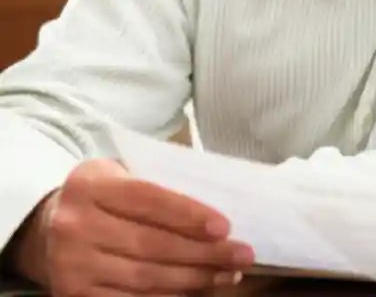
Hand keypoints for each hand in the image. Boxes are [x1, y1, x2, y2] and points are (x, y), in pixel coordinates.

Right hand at [14, 159, 254, 295]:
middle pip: (151, 244)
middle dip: (204, 253)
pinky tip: (196, 292)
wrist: (45, 227)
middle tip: (243, 255)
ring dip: (194, 279)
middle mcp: (74, 225)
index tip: (225, 227)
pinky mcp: (72, 293)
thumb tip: (219, 219)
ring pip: (145, 277)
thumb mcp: (121, 176)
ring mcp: (71, 264)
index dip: (189, 215)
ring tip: (229, 274)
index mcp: (90, 185)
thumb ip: (160, 187)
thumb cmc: (103, 197)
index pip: (148, 200)